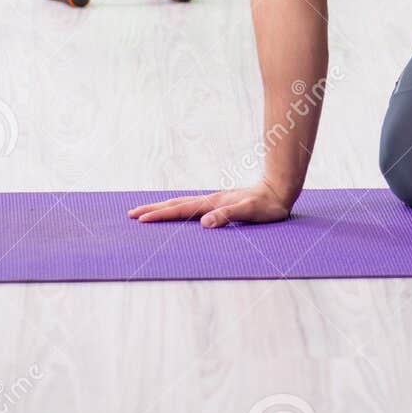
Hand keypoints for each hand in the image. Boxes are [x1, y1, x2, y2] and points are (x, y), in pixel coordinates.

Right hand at [128, 182, 293, 227]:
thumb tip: (204, 224)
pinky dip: (178, 209)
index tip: (141, 218)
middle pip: (176, 205)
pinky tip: (176, 212)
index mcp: (212, 204)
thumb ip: (228, 216)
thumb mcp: (250, 212)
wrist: (279, 189)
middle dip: (154, 210)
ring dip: (163, 208)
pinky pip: (192, 207)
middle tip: (132, 215)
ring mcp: (214, 201)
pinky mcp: (219, 204)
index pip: (181, 210)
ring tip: (147, 212)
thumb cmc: (267, 205)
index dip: (160, 215)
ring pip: (182, 204)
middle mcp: (210, 201)